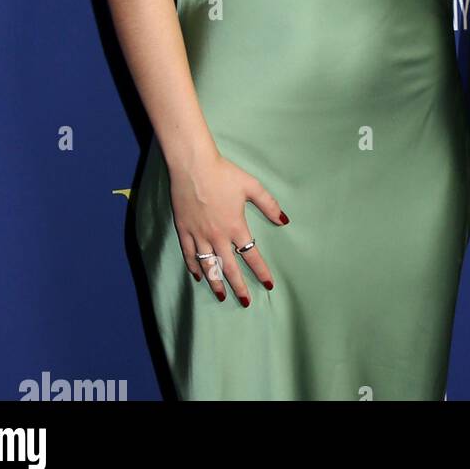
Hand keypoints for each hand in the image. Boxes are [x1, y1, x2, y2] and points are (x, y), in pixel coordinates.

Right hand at [168, 152, 287, 304]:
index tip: (269, 285)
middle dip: (239, 287)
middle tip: (245, 302)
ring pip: (208, 266)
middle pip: (229, 268)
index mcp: (235, 226)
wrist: (193, 166)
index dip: (261, 271)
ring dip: (216, 283)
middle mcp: (217, 236)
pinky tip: (199, 277)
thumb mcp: (252, 186)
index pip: (251, 255)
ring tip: (222, 296)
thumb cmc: (224, 174)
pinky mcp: (184, 230)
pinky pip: (189, 255)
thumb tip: (284, 220)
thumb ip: (269, 204)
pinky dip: (194, 268)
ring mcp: (199, 235)